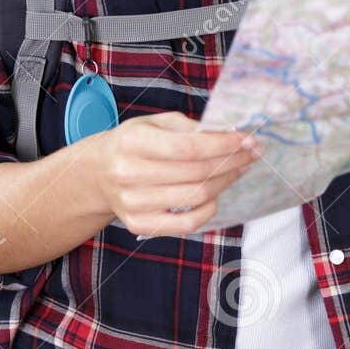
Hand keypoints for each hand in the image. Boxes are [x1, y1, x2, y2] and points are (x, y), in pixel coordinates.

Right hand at [92, 111, 262, 236]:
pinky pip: (187, 224)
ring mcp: (133, 203)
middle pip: (196, 173)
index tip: (249, 140)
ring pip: (196, 197)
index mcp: (133, 142)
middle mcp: (129, 174)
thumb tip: (230, 135)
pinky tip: (216, 194)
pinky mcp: (139, 225)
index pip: (189, 147)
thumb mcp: (155, 123)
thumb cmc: (133, 144)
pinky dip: (209, 210)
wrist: (98, 174)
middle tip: (251, 154)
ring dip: (225, 182)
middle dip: (232, 162)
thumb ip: (190, 128)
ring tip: (238, 169)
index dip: (225, 145)